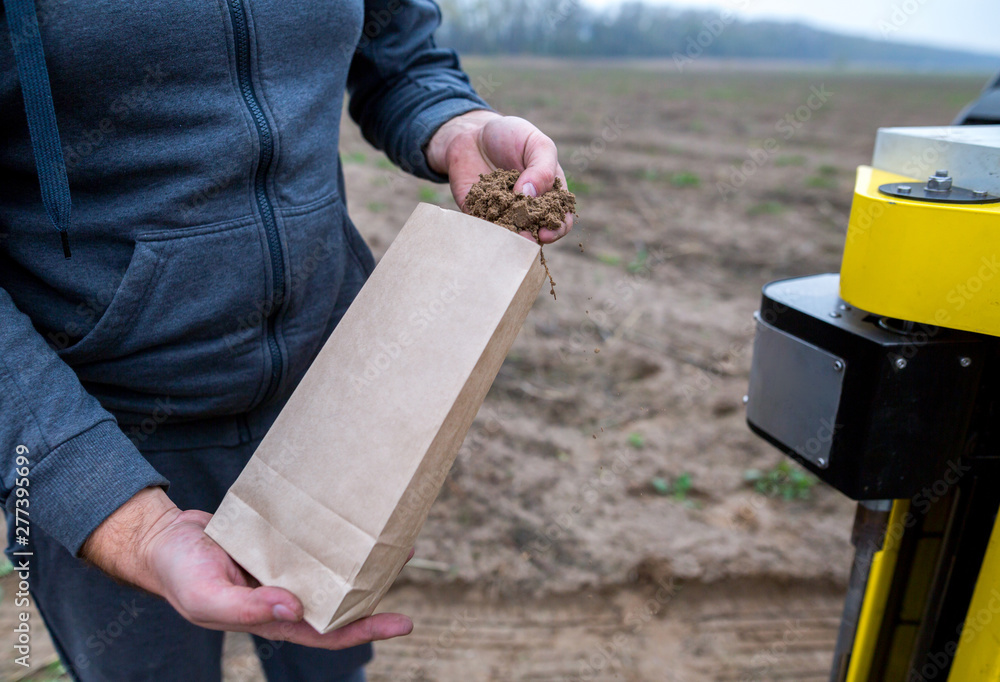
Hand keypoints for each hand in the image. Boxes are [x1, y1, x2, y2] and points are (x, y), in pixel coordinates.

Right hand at [82, 488, 412, 647]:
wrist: (162, 540)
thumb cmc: (180, 575)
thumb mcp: (208, 598)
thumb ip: (249, 610)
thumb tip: (294, 612)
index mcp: (273, 620)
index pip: (328, 633)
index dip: (365, 630)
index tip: (402, 622)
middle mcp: (285, 597)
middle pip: (339, 599)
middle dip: (374, 588)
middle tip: (404, 556)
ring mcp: (283, 568)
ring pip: (330, 568)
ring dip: (358, 556)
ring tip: (389, 534)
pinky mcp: (277, 541)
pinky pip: (312, 540)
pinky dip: (332, 533)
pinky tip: (350, 518)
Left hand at [426, 110, 573, 243]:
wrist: (473, 133)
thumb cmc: (512, 136)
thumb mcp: (536, 143)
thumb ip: (541, 169)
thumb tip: (530, 195)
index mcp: (550, 194)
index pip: (561, 218)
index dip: (558, 229)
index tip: (546, 232)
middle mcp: (529, 210)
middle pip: (537, 233)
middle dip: (532, 239)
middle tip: (524, 237)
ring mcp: (503, 214)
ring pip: (510, 235)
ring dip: (508, 239)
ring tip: (505, 237)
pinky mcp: (479, 214)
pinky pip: (483, 227)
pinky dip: (484, 229)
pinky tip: (482, 227)